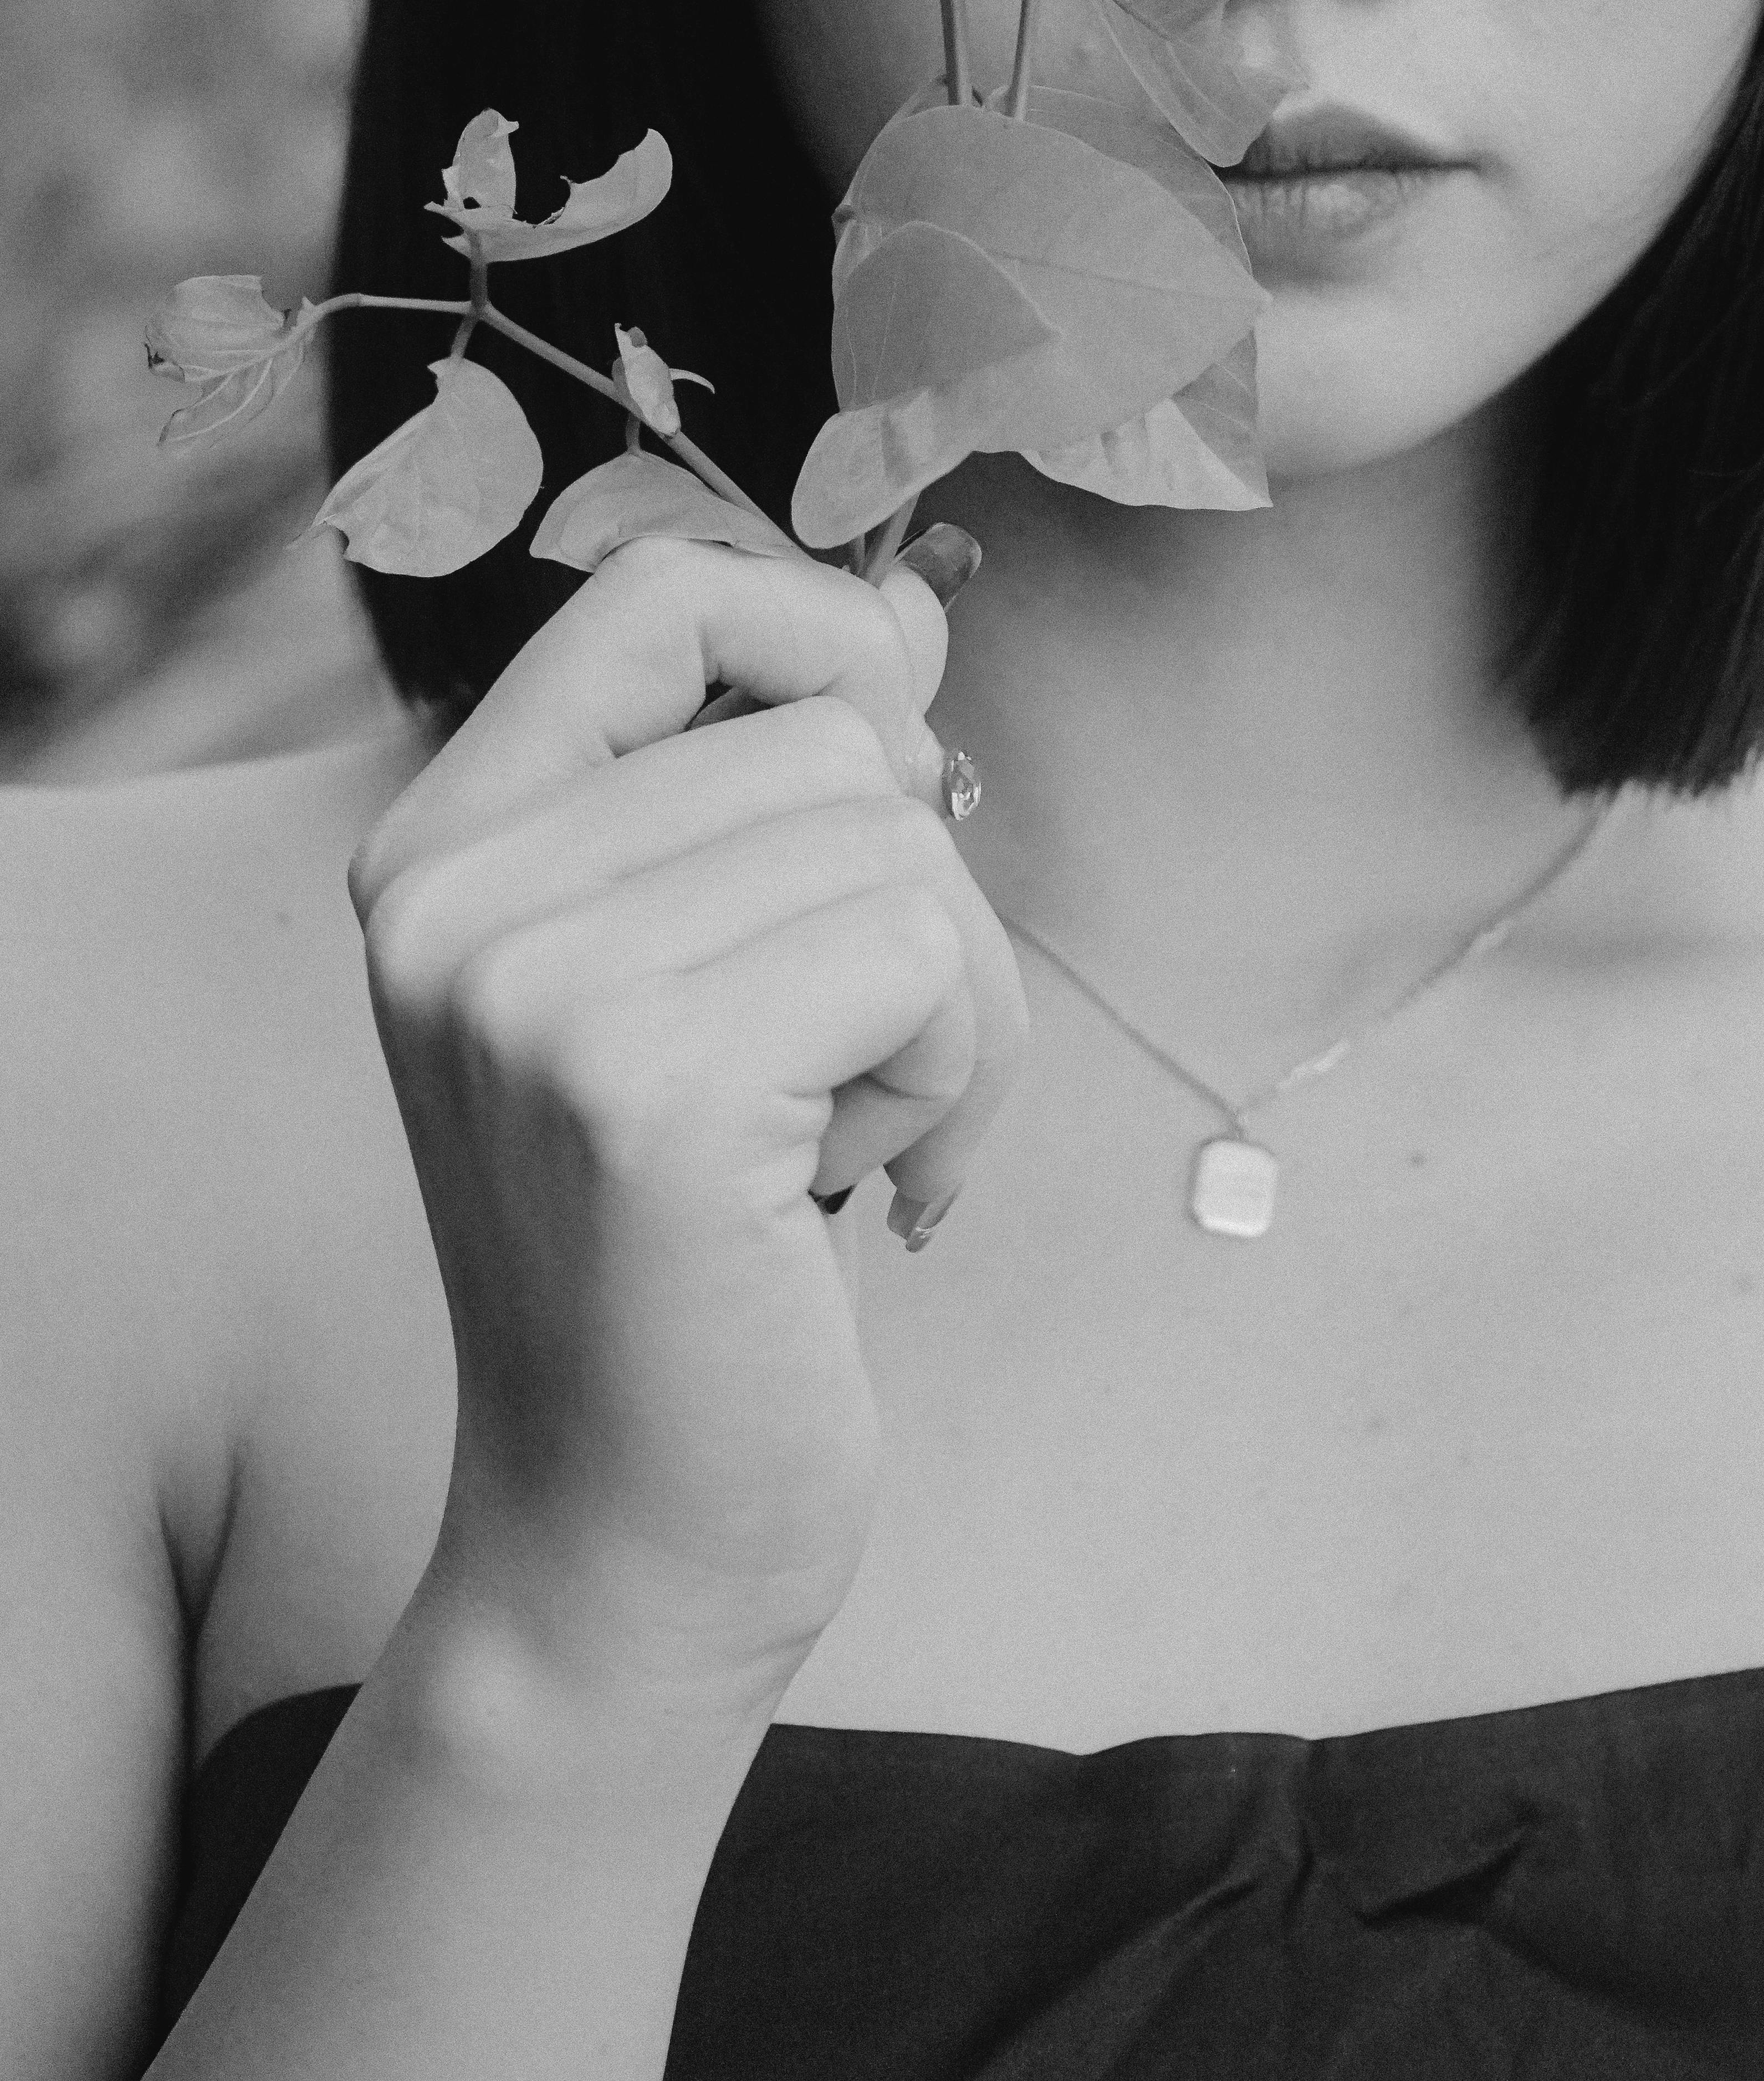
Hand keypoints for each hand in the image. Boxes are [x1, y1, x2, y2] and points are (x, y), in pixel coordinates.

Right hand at [347, 535, 1024, 1735]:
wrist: (628, 1534)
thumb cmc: (698, 1251)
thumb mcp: (711, 974)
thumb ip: (777, 780)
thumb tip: (907, 603)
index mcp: (442, 848)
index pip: (651, 594)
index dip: (811, 634)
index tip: (883, 768)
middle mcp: (451, 895)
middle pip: (831, 734)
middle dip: (916, 893)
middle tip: (855, 1068)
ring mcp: (533, 986)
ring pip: (898, 840)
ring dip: (949, 1003)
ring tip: (845, 1141)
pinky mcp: (649, 1086)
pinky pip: (925, 949)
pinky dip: (957, 1074)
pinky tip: (860, 1191)